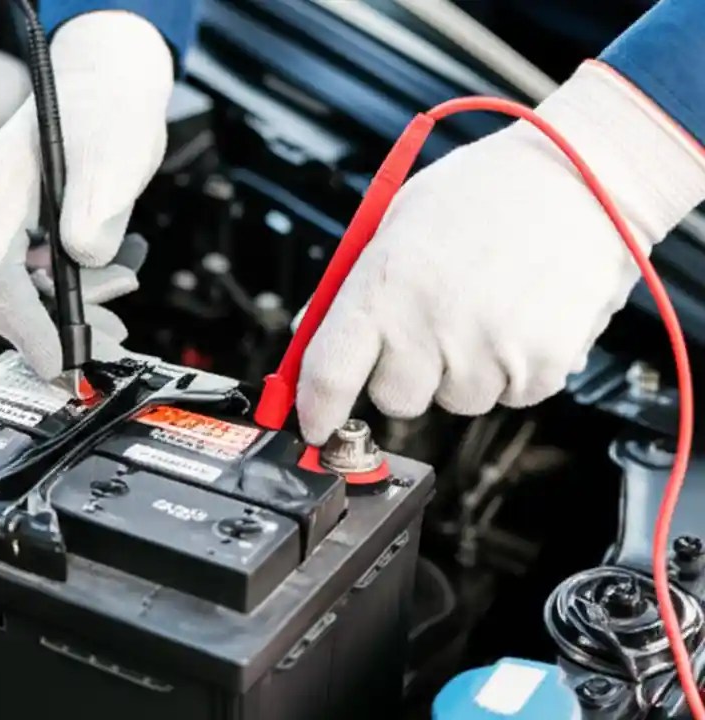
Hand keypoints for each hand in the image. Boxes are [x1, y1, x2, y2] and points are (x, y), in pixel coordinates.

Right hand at [0, 11, 172, 377]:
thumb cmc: (104, 110)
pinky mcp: (12, 230)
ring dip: (66, 313)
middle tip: (103, 347)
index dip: (31, 331)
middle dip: (52, 329)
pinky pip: (28, 279)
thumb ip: (97, 213)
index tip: (62, 362)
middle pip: (1, 298)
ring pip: (17, 295)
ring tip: (116, 313)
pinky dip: (66, 295)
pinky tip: (106, 291)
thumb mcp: (111, 160)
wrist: (104, 85)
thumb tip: (86, 258)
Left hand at [297, 62, 704, 444]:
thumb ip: (351, 287)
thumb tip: (312, 334)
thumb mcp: (397, 221)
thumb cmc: (485, 190)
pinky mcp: (542, 366)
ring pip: (457, 400)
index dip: (315, 409)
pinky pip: (513, 395)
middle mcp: (430, 325)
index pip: (329, 375)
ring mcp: (488, 351)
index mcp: (383, 286)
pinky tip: (522, 317)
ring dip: (466, 371)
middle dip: (406, 376)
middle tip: (432, 328)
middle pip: (395, 401)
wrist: (584, 176)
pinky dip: (516, 369)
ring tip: (488, 307)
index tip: (315, 424)